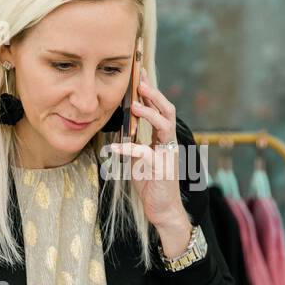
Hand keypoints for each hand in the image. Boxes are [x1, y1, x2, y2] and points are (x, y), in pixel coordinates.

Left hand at [107, 65, 189, 237]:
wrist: (163, 211)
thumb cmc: (152, 185)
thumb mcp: (140, 161)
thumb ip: (135, 144)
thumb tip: (122, 130)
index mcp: (164, 139)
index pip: (161, 109)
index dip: (151, 91)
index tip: (140, 74)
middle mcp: (169, 143)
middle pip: (168, 111)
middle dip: (154, 94)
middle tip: (139, 81)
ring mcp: (168, 155)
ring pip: (165, 126)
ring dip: (150, 114)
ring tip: (134, 105)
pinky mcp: (162, 170)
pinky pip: (146, 154)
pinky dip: (130, 149)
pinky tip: (115, 147)